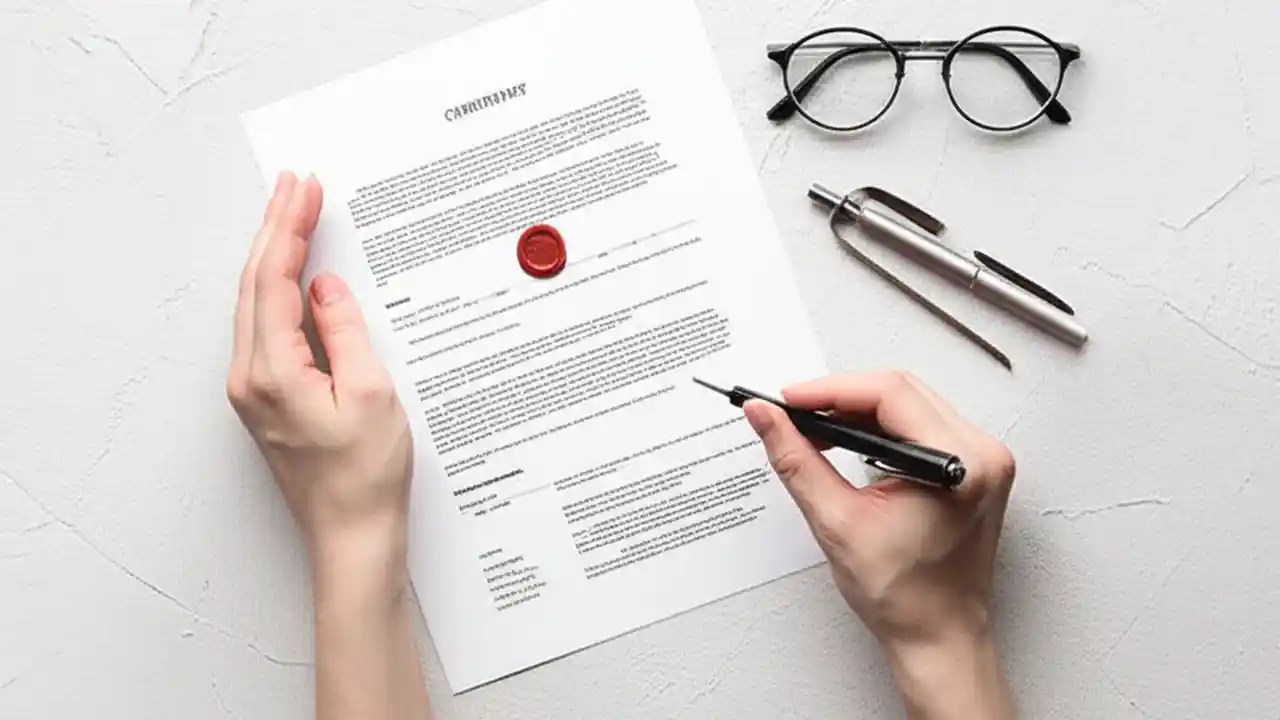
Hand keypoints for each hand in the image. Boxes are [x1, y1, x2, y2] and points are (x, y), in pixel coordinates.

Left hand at [226, 171, 411, 587]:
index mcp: (272, 372)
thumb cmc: (364, 478)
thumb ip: (344, 333)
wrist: (351, 537)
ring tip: (294, 214)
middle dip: (276, 229)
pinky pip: (266, 327)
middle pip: (255, 284)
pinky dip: (279, 289)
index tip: (305, 189)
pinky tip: (296, 275)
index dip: (290, 229)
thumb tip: (325, 287)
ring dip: (275, 255)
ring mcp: (254, 390)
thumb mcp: (370, 395)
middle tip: (295, 185)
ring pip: (255, 303)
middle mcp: (250, 378)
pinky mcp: (267, 399)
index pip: (274, 281)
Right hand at [743, 372, 1015, 718]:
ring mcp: (983, 460)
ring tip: (818, 432)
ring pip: (911, 405)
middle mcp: (981, 455)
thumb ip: (796, 460)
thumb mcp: (836, 522)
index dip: (831, 391)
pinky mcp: (974, 468)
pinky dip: (883, 429)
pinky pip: (923, 426)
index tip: (790, 400)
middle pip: (901, 393)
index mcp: (960, 466)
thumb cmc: (905, 597)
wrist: (939, 636)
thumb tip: (766, 417)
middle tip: (796, 415)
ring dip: (861, 412)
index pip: (889, 394)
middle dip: (842, 398)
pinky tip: (853, 443)